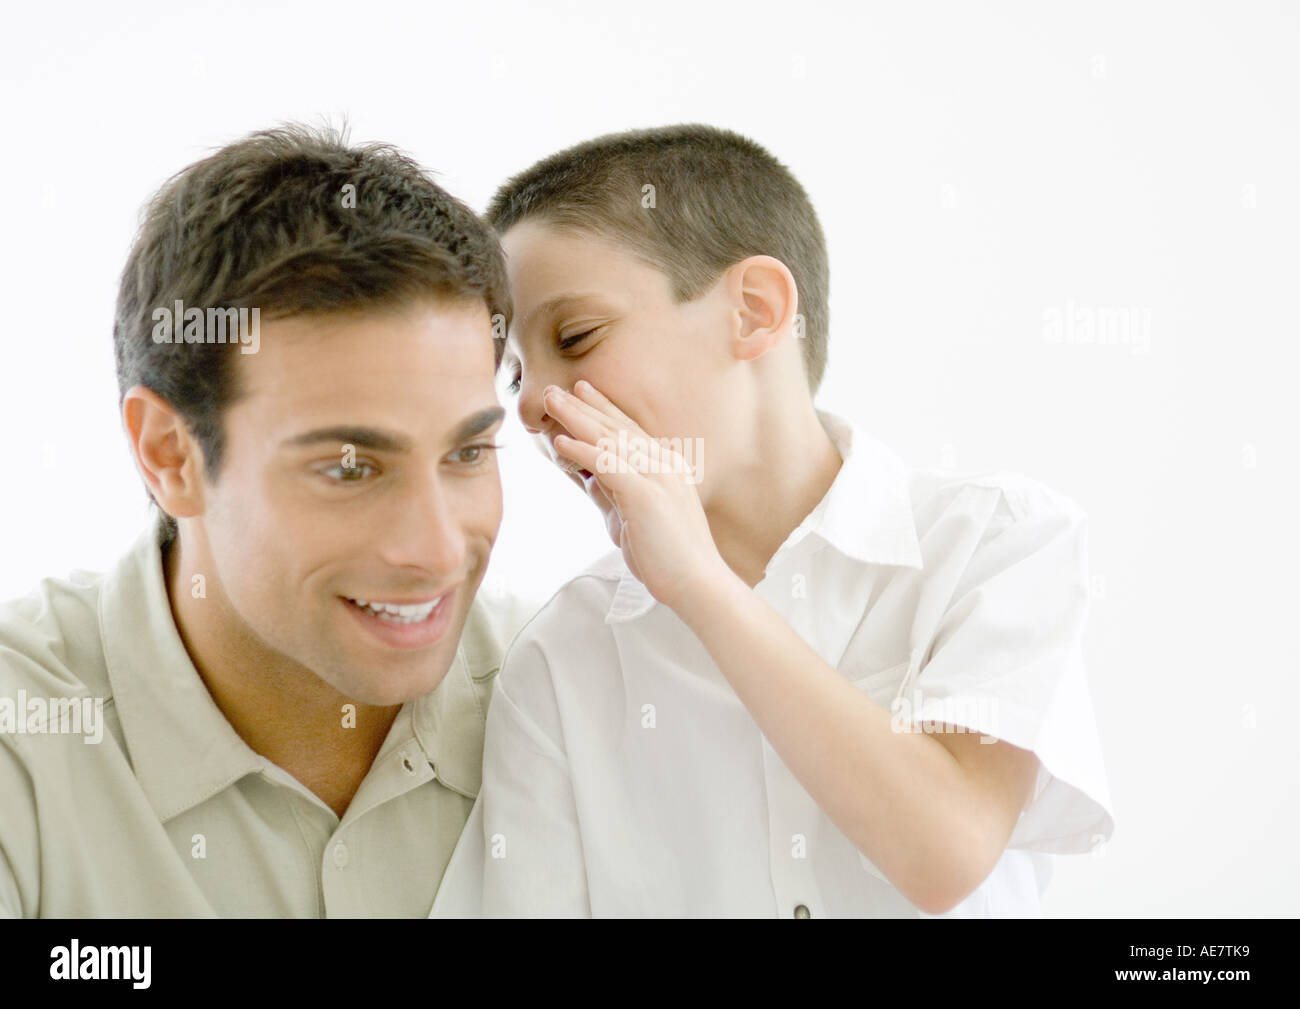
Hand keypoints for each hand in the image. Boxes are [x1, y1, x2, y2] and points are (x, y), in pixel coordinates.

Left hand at [544, 380, 728, 611]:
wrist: (696, 583)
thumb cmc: (668, 555)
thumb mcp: (633, 517)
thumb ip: (612, 494)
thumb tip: (590, 479)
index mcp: (665, 466)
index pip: (628, 430)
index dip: (602, 409)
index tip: (580, 391)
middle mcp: (663, 463)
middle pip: (615, 428)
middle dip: (582, 406)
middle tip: (552, 388)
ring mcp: (657, 477)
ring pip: (609, 440)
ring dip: (577, 418)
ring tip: (550, 401)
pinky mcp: (646, 495)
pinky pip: (608, 466)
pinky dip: (583, 451)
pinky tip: (561, 441)